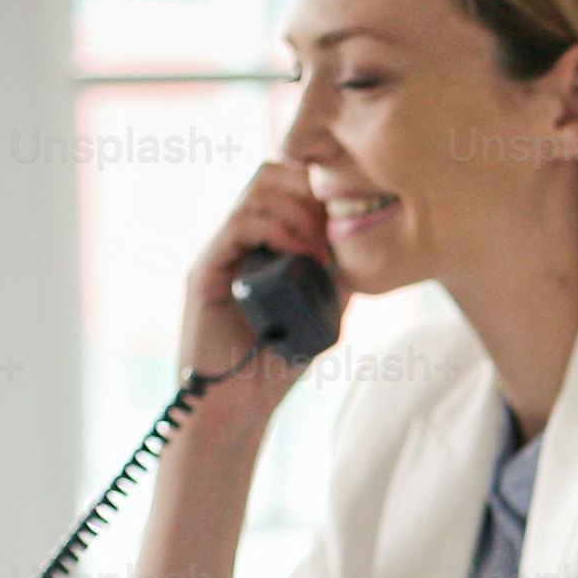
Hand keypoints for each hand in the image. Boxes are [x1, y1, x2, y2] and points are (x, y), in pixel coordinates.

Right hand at [174, 159, 336, 428]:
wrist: (237, 406)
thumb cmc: (277, 362)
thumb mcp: (325, 308)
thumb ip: (341, 273)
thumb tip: (371, 243)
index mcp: (263, 239)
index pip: (288, 181)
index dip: (322, 187)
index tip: (351, 219)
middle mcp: (238, 236)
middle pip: (271, 172)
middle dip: (312, 191)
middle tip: (336, 231)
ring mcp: (221, 250)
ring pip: (257, 190)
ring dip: (301, 213)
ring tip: (321, 251)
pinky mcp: (206, 271)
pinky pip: (239, 225)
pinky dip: (278, 231)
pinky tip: (303, 257)